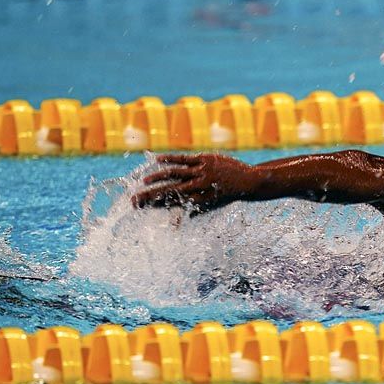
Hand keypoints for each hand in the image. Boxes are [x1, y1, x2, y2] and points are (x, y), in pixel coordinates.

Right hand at [132, 154, 259, 212]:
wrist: (249, 181)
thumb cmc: (227, 194)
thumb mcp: (210, 205)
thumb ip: (192, 211)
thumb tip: (175, 225)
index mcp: (199, 200)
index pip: (171, 203)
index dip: (154, 204)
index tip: (138, 206)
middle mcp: (199, 187)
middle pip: (170, 192)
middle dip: (151, 196)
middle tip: (134, 200)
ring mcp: (202, 172)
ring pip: (175, 174)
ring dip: (158, 178)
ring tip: (143, 182)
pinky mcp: (205, 160)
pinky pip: (184, 158)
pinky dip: (170, 158)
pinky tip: (157, 159)